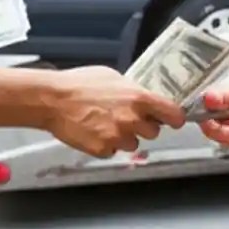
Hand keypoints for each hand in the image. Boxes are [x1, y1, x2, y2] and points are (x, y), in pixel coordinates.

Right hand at [44, 66, 185, 157]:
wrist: (53, 100)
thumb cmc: (79, 84)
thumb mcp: (112, 77)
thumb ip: (133, 90)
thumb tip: (143, 96)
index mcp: (139, 98)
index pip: (173, 114)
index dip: (175, 118)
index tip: (174, 119)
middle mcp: (132, 119)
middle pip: (153, 132)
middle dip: (142, 126)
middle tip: (125, 117)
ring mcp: (118, 137)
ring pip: (133, 144)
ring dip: (124, 137)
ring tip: (104, 123)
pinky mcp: (103, 150)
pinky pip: (113, 151)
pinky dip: (106, 144)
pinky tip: (94, 131)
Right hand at [197, 78, 228, 147]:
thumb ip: (228, 95)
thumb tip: (207, 97)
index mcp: (224, 88)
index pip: (201, 97)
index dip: (199, 108)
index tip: (205, 114)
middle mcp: (224, 104)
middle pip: (203, 117)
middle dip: (213, 126)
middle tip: (226, 127)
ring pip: (212, 131)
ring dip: (224, 135)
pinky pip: (225, 141)